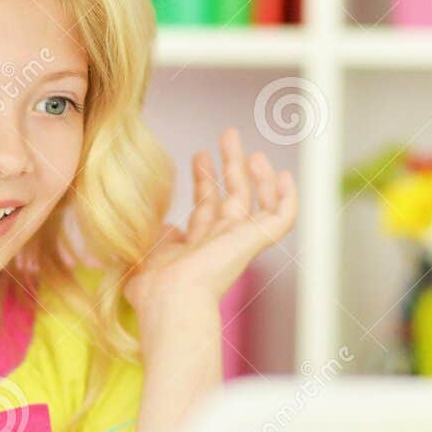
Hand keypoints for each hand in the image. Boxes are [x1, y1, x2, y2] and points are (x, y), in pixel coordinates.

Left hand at [124, 127, 296, 328]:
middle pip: (234, 197)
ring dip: (257, 174)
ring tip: (250, 147)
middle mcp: (221, 244)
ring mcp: (240, 242)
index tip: (199, 154)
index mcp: (196, 248)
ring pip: (260, 203)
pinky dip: (288, 198)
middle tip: (228, 134)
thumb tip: (161, 225)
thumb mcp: (143, 253)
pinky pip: (282, 219)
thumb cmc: (152, 285)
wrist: (171, 297)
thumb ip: (152, 237)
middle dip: (231, 164)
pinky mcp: (255, 240)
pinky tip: (284, 175)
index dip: (205, 180)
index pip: (207, 208)